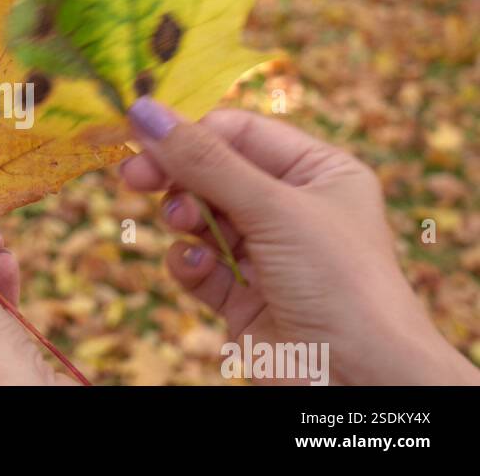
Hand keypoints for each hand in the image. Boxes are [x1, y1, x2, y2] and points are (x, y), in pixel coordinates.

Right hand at [125, 96, 479, 384]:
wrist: (359, 382)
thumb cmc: (338, 281)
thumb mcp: (272, 208)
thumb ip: (204, 161)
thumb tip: (144, 110)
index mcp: (318, 173)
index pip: (241, 134)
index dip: (192, 132)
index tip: (142, 135)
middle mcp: (293, 210)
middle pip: (214, 174)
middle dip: (177, 175)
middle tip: (133, 175)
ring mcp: (267, 256)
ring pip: (202, 220)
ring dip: (185, 219)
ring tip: (181, 225)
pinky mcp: (243, 298)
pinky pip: (200, 266)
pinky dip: (189, 264)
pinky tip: (195, 267)